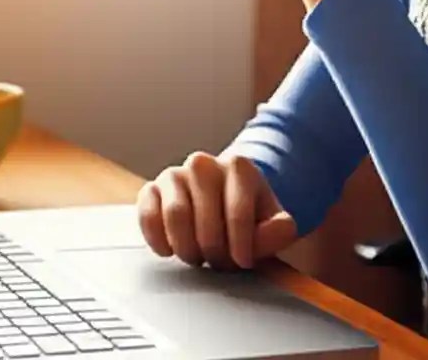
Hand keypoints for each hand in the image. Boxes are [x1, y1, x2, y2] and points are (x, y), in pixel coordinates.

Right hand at [137, 151, 297, 270]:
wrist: (221, 201)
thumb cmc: (248, 214)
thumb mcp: (272, 222)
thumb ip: (279, 230)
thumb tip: (273, 231)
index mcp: (238, 167)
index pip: (238, 211)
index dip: (241, 245)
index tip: (244, 262)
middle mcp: (203, 164)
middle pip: (206, 219)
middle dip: (214, 251)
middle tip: (220, 264)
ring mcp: (175, 175)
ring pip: (176, 216)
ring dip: (187, 248)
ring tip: (198, 257)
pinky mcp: (151, 189)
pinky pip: (148, 216)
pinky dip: (158, 240)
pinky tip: (170, 250)